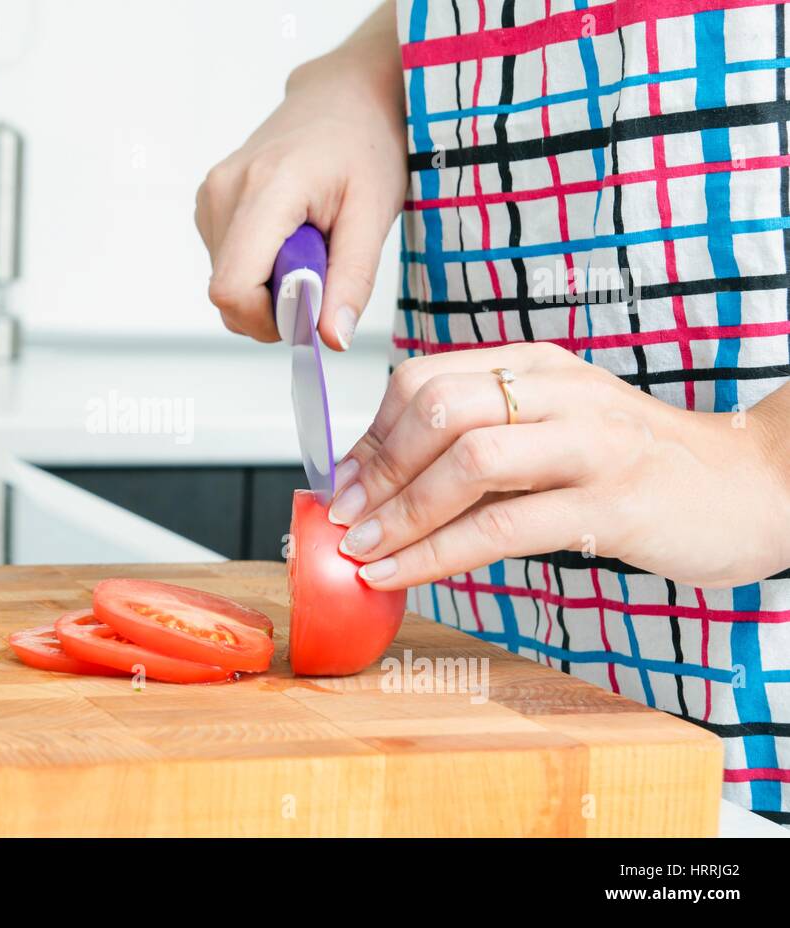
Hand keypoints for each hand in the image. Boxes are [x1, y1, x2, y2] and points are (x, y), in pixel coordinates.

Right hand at [194, 0, 404, 349]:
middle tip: (322, 269)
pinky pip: (228, 264)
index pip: (232, 289)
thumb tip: (331, 339)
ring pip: (228, 284)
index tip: (310, 309)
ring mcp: (210, 198)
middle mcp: (223, 192)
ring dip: (270, 285)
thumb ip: (352, 281)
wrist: (344, 95)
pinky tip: (290, 236)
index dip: (267, 320)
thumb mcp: (375, 214)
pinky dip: (261, 268)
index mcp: (265, 190)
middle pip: (228, 295)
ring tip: (310, 243)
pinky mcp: (209, 206)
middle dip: (275, 304)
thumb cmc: (365, 145)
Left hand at [327, 342, 789, 589]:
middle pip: (435, 408)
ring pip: (466, 462)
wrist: (755, 487)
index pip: (425, 379)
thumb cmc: (643, 467)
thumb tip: (388, 482)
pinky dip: (436, 552)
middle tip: (344, 517)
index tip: (343, 482)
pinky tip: (400, 573)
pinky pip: (502, 525)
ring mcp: (589, 443)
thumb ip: (487, 442)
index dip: (371, 434)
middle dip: (374, 469)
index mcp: (537, 367)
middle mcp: (559, 392)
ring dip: (399, 512)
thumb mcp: (557, 432)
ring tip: (361, 549)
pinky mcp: (612, 501)